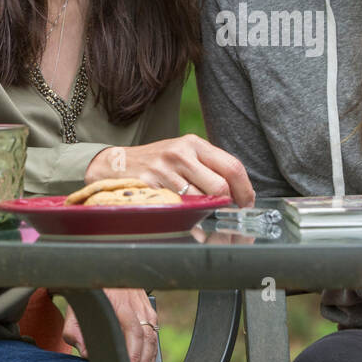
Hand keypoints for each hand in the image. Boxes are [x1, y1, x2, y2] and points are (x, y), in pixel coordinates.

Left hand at [61, 289, 158, 361]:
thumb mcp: (74, 310)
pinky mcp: (148, 309)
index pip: (132, 332)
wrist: (101, 272)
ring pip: (154, 337)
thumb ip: (75, 333)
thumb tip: (86, 355)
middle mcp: (136, 305)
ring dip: (150, 361)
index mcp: (119, 304)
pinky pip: (154, 332)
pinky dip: (153, 352)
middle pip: (147, 337)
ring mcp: (144, 306)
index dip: (133, 354)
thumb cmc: (87, 293)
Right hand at [86, 135, 254, 206]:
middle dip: (227, 206)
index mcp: (194, 144)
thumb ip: (208, 168)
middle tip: (227, 215)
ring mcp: (164, 170)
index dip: (245, 189)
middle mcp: (180, 153)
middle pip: (220, 187)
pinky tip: (180, 216)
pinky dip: (184, 217)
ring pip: (200, 201)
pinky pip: (177, 208)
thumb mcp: (183, 155)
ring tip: (198, 215)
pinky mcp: (149, 186)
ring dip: (205, 214)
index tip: (247, 203)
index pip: (232, 166)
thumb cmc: (156, 163)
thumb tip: (238, 193)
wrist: (114, 164)